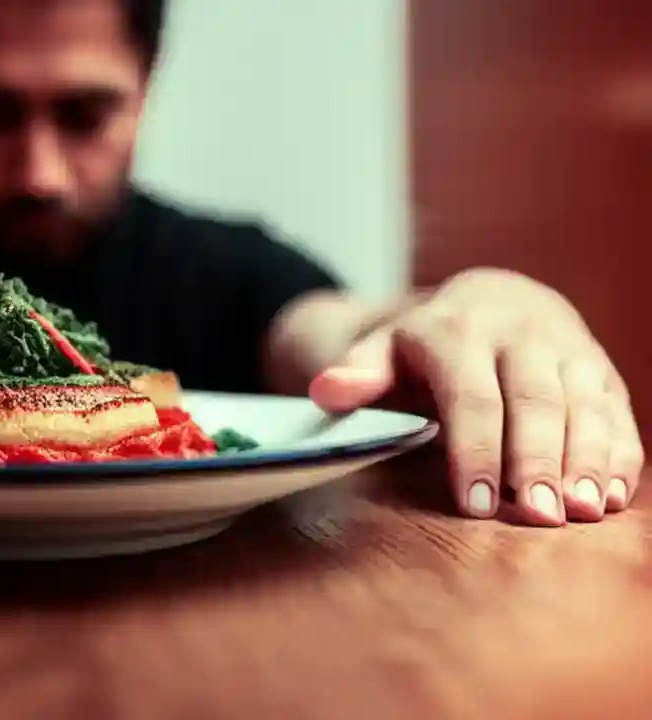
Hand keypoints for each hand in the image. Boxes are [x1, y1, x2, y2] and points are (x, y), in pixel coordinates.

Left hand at [308, 268, 642, 525]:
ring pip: (585, 403)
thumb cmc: (425, 342)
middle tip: (538, 517)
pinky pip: (616, 408)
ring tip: (583, 511)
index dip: (476, 451)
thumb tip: (326, 391)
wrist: (489, 299)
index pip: (471, 396)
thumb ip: (360, 371)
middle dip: (538, 462)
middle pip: (535, 402)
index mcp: (459, 330)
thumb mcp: (383, 349)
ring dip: (589, 459)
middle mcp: (520, 332)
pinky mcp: (598, 366)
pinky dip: (620, 452)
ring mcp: (566, 346)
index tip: (476, 504)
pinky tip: (613, 494)